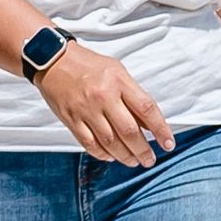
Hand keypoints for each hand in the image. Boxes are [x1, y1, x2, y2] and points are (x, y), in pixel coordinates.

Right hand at [34, 41, 174, 167]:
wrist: (52, 59)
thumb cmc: (87, 65)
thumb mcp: (117, 71)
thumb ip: (133, 96)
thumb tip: (149, 124)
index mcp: (118, 81)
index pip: (147, 109)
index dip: (161, 129)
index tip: (168, 143)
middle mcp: (103, 96)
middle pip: (129, 131)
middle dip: (143, 150)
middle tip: (149, 160)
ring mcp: (85, 109)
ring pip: (110, 142)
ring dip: (125, 156)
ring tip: (133, 161)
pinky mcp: (71, 118)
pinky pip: (89, 143)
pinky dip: (102, 154)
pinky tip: (110, 156)